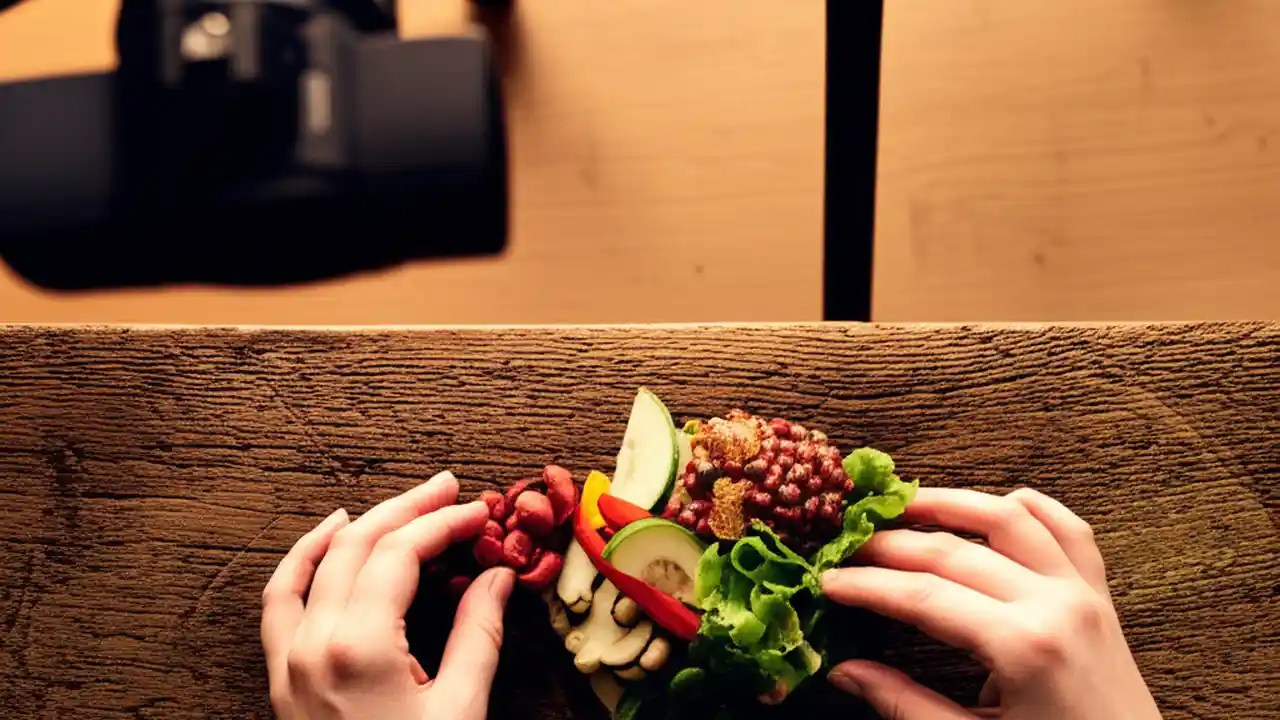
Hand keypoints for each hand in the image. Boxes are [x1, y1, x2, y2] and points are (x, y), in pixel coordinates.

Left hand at [261, 471, 512, 719]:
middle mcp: (315, 644)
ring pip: (315, 562)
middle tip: (447, 489)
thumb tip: (496, 578)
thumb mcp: (460, 709)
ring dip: (359, 524)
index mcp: (361, 648)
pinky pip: (280, 600)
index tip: (477, 512)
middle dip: (407, 508)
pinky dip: (303, 559)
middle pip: (357, 544)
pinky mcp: (282, 678)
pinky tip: (328, 539)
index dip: (443, 522)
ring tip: (397, 504)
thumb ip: (478, 636)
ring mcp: (290, 660)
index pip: (400, 552)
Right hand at [822, 487, 1160, 719]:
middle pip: (955, 550)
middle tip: (847, 546)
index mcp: (1024, 647)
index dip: (867, 585)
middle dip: (893, 544)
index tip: (827, 581)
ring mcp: (1083, 594)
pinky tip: (992, 507)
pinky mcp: (1100, 597)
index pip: (924, 595)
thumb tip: (843, 670)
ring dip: (953, 502)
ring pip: (1011, 517)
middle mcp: (1055, 605)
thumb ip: (906, 705)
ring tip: (904, 504)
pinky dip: (1028, 508)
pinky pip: (1068, 529)